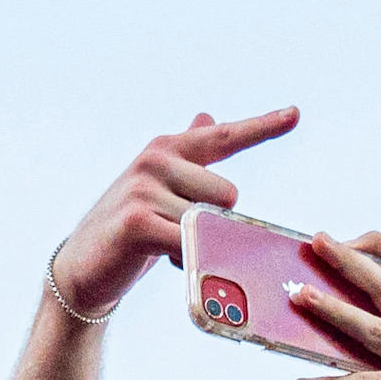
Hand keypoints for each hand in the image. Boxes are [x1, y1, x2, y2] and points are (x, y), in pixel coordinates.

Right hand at [49, 107, 298, 322]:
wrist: (84, 265)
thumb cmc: (132, 227)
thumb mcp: (161, 187)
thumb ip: (188, 156)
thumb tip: (208, 117)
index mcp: (168, 149)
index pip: (223, 136)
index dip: (262, 126)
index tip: (296, 114)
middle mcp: (157, 159)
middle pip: (228, 194)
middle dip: (215, 223)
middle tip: (178, 233)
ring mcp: (145, 188)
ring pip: (208, 221)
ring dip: (197, 245)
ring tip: (165, 246)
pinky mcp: (137, 221)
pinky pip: (188, 242)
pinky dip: (185, 259)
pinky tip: (164, 259)